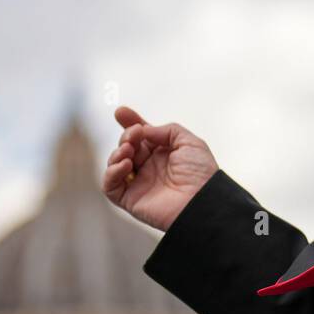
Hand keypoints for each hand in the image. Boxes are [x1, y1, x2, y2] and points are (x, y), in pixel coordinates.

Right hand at [101, 105, 218, 231]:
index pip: (141, 136)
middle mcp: (149, 168)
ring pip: (115, 164)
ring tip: (129, 149)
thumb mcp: (189, 142)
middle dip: (126, 136)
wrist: (203, 200)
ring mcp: (139, 184)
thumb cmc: (201, 174)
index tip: (121, 112)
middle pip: (126, 146)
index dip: (130, 123)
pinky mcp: (131, 199)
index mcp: (163, 154)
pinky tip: (125, 164)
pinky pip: (110, 186)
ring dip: (117, 152)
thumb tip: (144, 130)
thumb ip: (167, 130)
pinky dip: (112, 173)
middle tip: (135, 134)